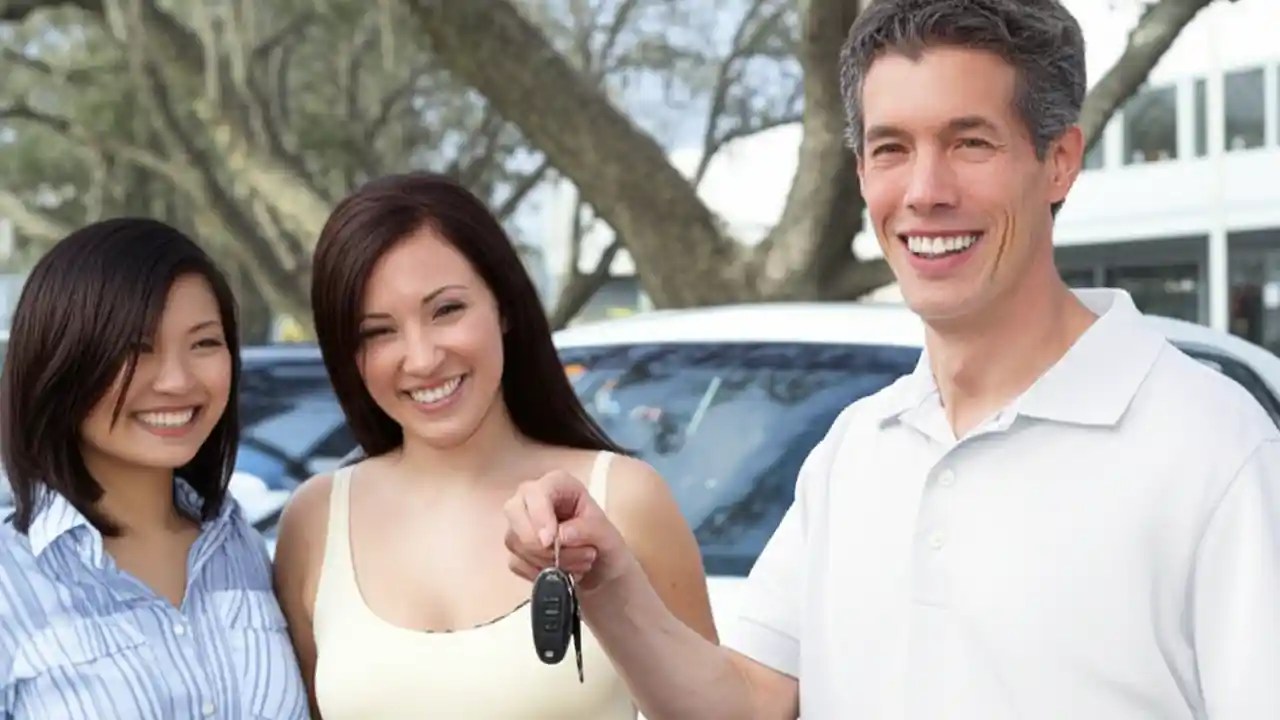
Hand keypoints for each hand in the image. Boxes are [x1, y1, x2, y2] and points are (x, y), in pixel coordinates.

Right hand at [503, 469, 634, 592]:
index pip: (537, 491)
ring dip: (546, 560)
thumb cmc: (605, 545)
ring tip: (579, 564)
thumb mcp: (608, 535)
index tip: (549, 540)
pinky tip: (561, 572)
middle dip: (537, 542)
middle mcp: (533, 499)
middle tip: (561, 557)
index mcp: (558, 485)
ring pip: (515, 540)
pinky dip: (539, 572)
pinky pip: (516, 562)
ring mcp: (521, 524)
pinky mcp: (517, 549)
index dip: (539, 514)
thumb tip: (560, 535)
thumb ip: (588, 529)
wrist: (602, 573)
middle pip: (514, 511)